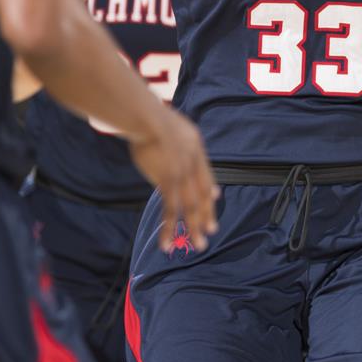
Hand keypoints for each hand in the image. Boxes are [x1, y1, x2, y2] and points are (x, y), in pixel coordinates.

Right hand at [129, 104, 217, 252]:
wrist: (145, 117)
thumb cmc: (146, 116)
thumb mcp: (167, 125)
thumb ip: (169, 140)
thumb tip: (161, 145)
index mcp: (194, 146)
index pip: (205, 172)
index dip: (210, 187)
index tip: (215, 197)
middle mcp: (193, 161)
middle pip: (203, 193)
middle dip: (207, 214)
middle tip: (211, 231)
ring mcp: (182, 173)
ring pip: (191, 207)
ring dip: (194, 228)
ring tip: (199, 245)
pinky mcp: (169, 182)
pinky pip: (170, 211)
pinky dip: (169, 228)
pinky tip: (166, 243)